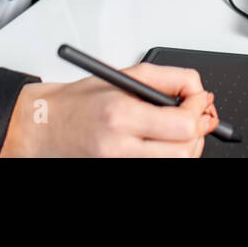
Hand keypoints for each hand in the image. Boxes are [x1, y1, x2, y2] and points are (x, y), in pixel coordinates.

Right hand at [0, 62, 218, 156]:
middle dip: (199, 131)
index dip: (200, 110)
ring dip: (188, 146)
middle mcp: (120, 145)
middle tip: (198, 116)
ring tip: (182, 128)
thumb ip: (165, 78)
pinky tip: (167, 143)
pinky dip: (170, 156)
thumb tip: (197, 88)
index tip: (201, 100)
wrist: (46, 126)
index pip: (182, 123)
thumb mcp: (123, 76)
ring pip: (176, 163)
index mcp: (121, 114)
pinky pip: (158, 168)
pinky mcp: (118, 171)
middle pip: (184, 150)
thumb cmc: (79, 101)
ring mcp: (119, 164)